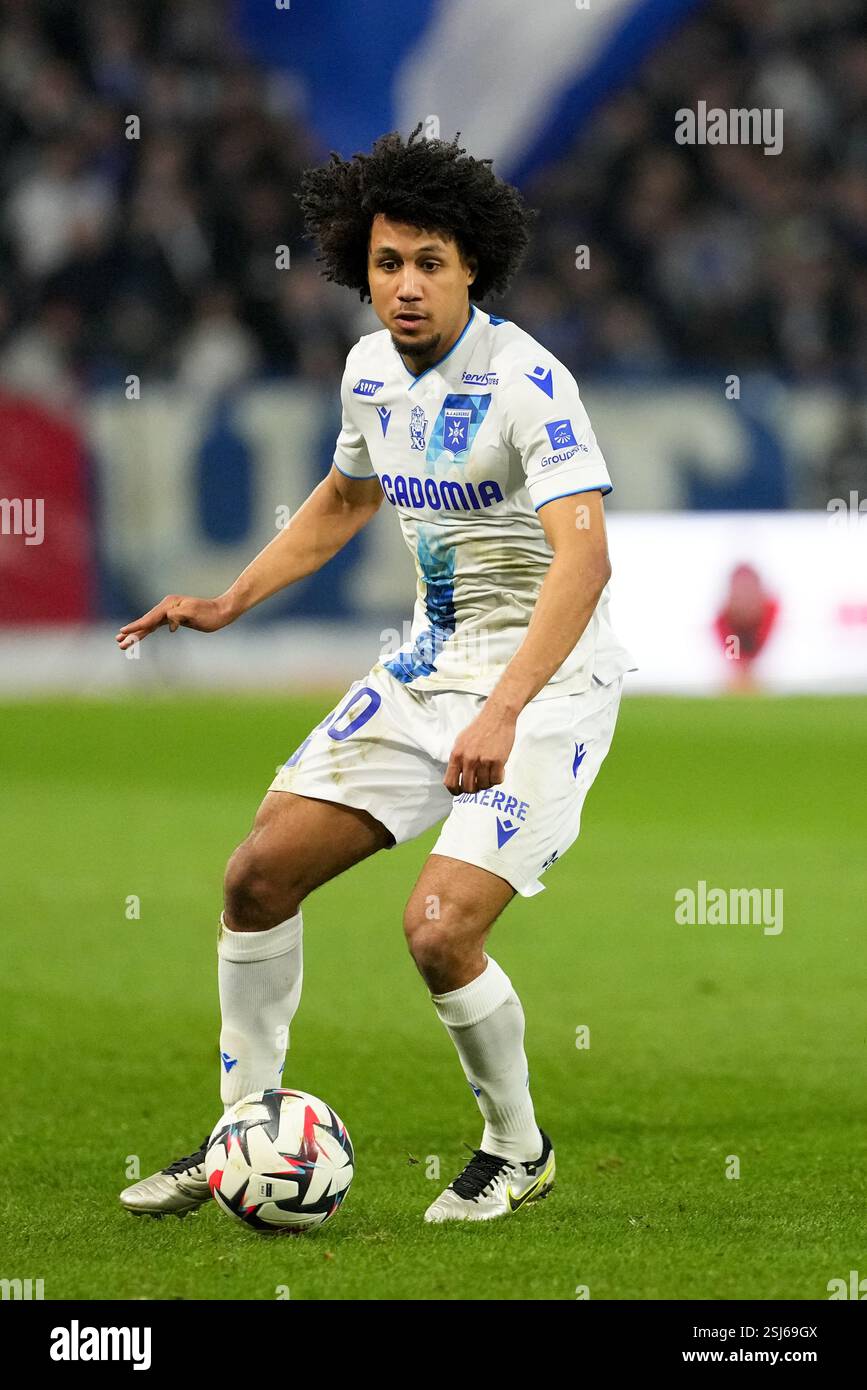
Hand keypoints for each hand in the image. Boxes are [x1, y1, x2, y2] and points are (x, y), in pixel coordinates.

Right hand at [115, 594, 233, 649]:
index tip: (123, 632)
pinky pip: (156, 625)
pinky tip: (141, 635)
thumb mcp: (194, 613)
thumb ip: (179, 615)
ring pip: (149, 624)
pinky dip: (147, 631)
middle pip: (146, 621)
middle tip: (119, 642)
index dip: (136, 626)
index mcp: (169, 605)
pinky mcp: (173, 617)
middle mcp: (167, 606)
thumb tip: (168, 623)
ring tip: (123, 642)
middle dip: (132, 633)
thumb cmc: (209, 614)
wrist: (221, 611)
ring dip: (137, 633)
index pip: (150, 618)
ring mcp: (169, 612)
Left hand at [444, 706, 516, 793]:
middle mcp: (468, 759)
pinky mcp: (498, 761)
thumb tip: (456, 776)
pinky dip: (498, 778)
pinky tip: (498, 770)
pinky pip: (497, 780)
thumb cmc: (480, 727)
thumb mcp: (461, 741)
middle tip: (479, 783)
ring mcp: (483, 761)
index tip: (460, 792)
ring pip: (484, 785)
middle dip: (474, 789)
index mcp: (456, 755)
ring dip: (488, 782)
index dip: (455, 791)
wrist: (497, 716)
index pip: (450, 782)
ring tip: (490, 772)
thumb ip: (458, 759)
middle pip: (468, 788)